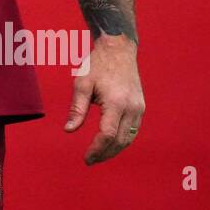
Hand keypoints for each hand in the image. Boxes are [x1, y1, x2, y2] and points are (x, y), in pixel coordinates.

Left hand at [65, 34, 144, 164]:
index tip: (86, 158)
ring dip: (114, 150)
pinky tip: (110, 143)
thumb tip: (69, 130)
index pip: (107, 135)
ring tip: (98, 155)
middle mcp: (131, 108)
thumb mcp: (82, 84)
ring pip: (129, 138)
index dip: (97, 149)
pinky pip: (133, 130)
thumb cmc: (97, 65)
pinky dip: (122, 140)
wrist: (118, 49)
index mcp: (116, 102)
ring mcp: (139, 108)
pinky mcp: (141, 107)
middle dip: (105, 154)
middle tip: (90, 160)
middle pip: (120, 141)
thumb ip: (76, 108)